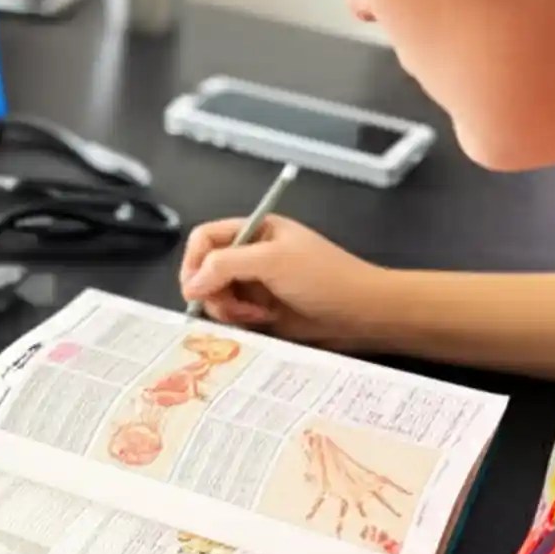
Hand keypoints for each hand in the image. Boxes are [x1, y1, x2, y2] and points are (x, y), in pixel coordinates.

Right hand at [178, 215, 390, 350]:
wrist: (364, 313)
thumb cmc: (325, 277)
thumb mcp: (272, 261)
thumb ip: (225, 265)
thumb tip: (190, 284)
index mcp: (254, 231)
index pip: (205, 238)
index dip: (194, 261)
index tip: (194, 288)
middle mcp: (251, 255)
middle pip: (205, 271)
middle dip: (213, 291)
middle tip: (230, 307)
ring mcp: (257, 284)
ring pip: (217, 297)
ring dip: (229, 309)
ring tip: (256, 316)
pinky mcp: (263, 311)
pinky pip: (234, 317)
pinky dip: (240, 322)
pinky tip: (263, 322)